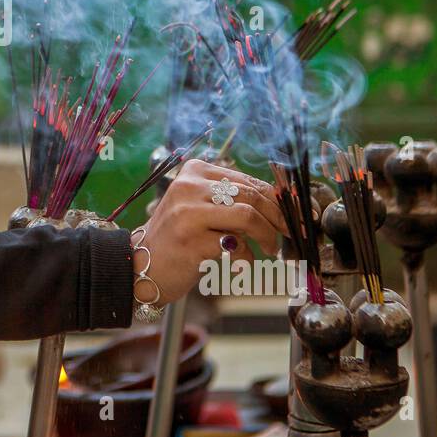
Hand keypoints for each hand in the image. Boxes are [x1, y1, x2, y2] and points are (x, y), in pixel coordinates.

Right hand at [131, 159, 287, 305]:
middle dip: (278, 218)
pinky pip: (235, 245)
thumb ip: (232, 200)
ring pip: (247, 216)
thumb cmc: (177, 238)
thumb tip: (282, 203)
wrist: (139, 265)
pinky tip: (241, 263)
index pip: (247, 180)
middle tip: (287, 235)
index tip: (296, 216)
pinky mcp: (190, 241)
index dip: (278, 199)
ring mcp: (187, 213)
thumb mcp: (201, 209)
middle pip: (251, 195)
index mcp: (194, 172)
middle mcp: (189, 187)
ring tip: (269, 249)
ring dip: (267, 236)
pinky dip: (246, 257)